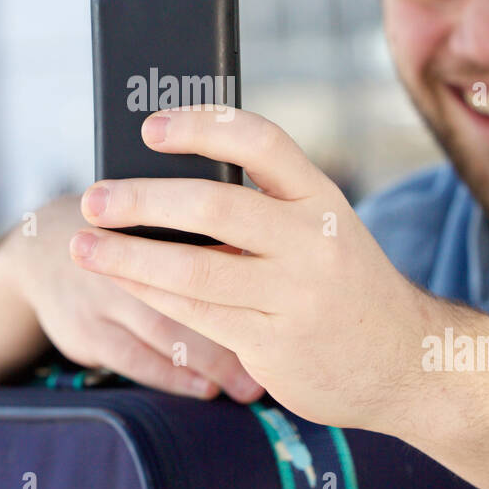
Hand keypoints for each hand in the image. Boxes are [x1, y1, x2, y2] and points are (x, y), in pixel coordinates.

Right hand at [1, 194, 264, 401]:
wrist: (40, 249)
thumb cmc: (123, 230)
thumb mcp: (154, 212)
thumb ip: (204, 221)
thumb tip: (266, 250)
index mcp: (147, 211)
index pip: (206, 230)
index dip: (247, 263)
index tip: (289, 297)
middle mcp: (121, 245)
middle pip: (187, 276)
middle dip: (235, 319)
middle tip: (280, 350)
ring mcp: (100, 292)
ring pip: (164, 328)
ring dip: (210, 360)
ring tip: (249, 386)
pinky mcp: (84, 330)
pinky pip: (134, 359)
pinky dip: (172, 376)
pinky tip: (204, 388)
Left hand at [69, 108, 434, 429]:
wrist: (406, 361)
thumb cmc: (343, 280)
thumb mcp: (323, 226)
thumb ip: (264, 203)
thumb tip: (166, 181)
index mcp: (321, 196)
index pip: (261, 141)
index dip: (202, 127)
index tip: (151, 127)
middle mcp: (311, 240)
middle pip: (214, 206)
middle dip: (143, 199)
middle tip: (92, 198)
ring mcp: (293, 295)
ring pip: (194, 269)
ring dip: (128, 256)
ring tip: (83, 245)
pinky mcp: (272, 343)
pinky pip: (197, 314)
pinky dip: (150, 292)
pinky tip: (121, 278)